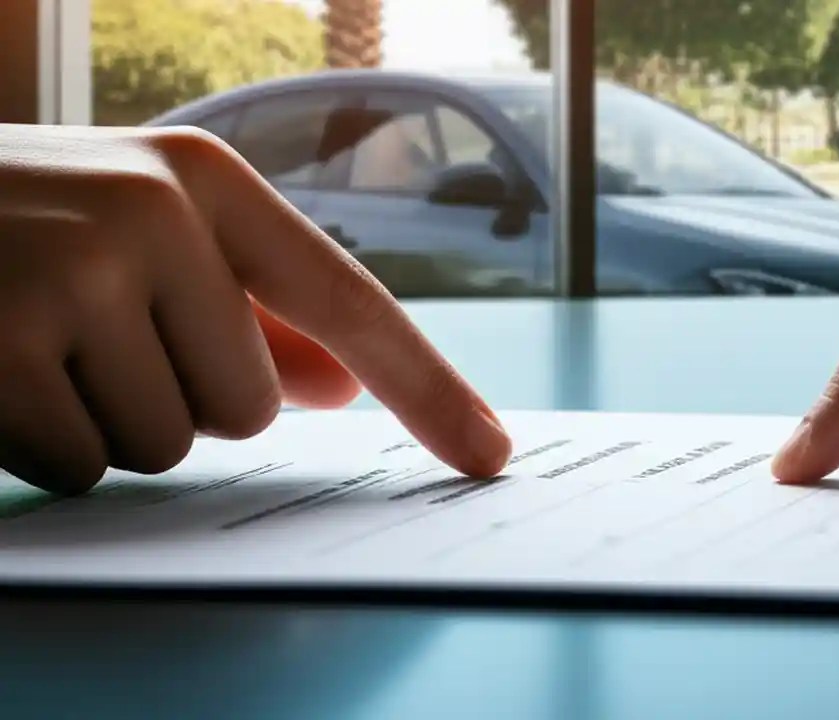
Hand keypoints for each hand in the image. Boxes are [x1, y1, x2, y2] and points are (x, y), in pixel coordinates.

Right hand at [0, 123, 510, 492]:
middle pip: (252, 408)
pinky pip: (80, 467)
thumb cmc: (12, 229)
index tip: (492, 454)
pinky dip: (38, 444)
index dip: (430, 388)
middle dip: (176, 400)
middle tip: (86, 336)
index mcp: (203, 184)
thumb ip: (246, 311)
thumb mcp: (137, 242)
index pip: (350, 303)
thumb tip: (335, 386)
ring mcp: (72, 276)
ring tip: (30, 343)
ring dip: (103, 423)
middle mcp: (154, 215)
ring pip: (167, 447)